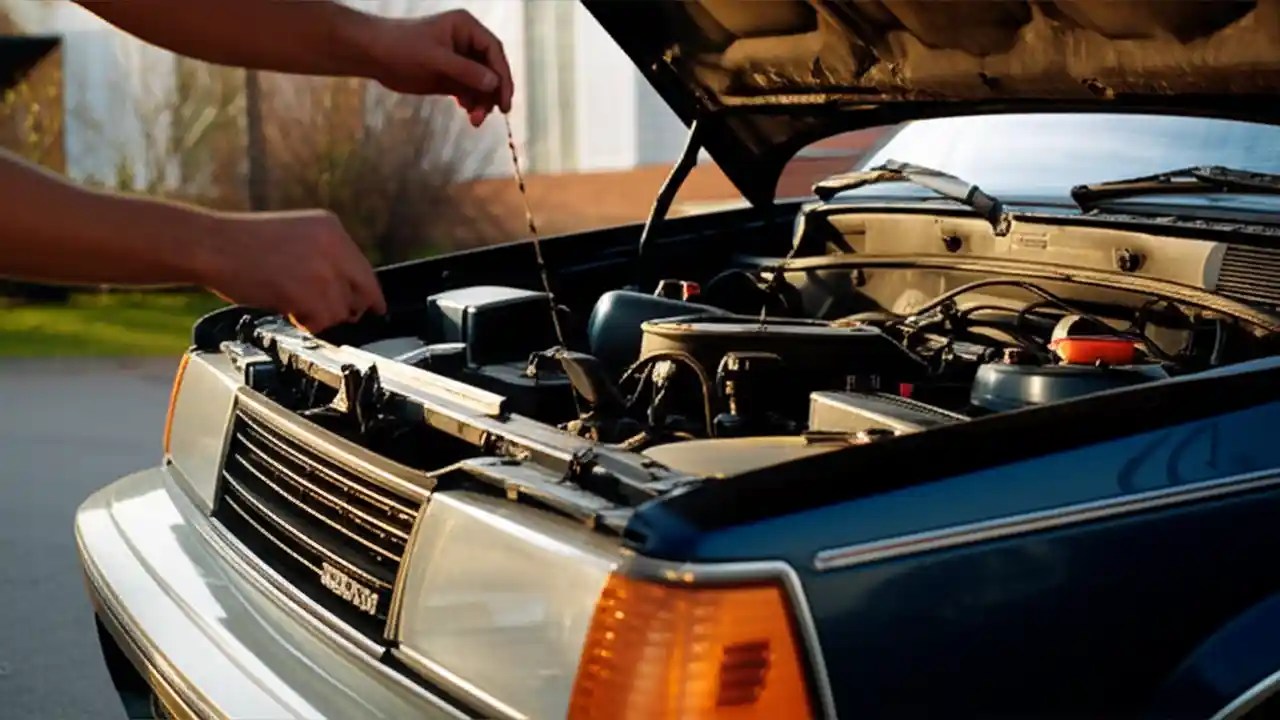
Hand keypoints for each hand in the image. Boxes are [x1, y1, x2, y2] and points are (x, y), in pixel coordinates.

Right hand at [199, 209, 387, 332]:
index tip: (373, 307)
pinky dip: (307, 324)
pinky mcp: (309, 293)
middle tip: (328, 313)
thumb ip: (323, 255)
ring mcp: (323, 270)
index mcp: (331, 227)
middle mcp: (333, 246)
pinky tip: (288, 310)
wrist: (210, 245)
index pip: (364, 268)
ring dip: (320, 316)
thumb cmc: (242, 244)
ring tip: (293, 304)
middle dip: (349, 308)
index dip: (367, 293)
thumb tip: (344, 286)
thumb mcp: (295, 235)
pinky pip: (322, 322)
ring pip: (342, 311)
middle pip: (363, 292)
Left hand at [362, 9, 513, 126]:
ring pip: (481, 84)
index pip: (494, 52)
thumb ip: (466, 71)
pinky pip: (469, 91)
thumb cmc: (402, 48)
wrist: (374, 55)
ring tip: (474, 120)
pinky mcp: (450, 76)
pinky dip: (471, 103)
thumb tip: (494, 84)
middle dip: (491, 93)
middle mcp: (467, 43)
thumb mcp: (435, 58)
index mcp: (466, 28)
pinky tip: (467, 112)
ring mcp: (459, 61)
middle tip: (487, 115)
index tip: (504, 100)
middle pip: (491, 70)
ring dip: (481, 102)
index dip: (503, 76)